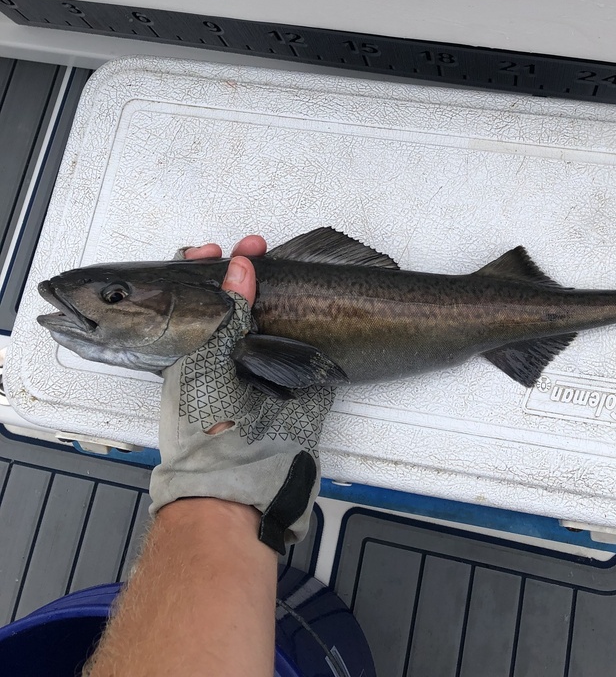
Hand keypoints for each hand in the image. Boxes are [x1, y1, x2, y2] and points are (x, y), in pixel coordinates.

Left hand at [148, 236, 334, 553]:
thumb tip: (239, 268)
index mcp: (195, 350)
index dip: (204, 270)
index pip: (194, 297)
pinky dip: (310, 315)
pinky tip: (310, 291)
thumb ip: (227, 310)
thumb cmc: (209, 428)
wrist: (245, 480)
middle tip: (258, 246)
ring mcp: (263, 364)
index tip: (215, 249)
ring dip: (276, 285)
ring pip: (270, 312)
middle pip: (236, 298)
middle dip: (245, 268)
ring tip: (281, 258)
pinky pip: (305, 339)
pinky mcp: (298, 377)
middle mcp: (227, 353)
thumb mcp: (209, 358)